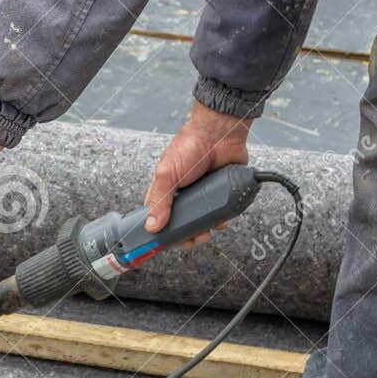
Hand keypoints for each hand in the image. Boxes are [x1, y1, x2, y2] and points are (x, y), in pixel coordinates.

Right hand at [147, 100, 251, 247]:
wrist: (219, 133)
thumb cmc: (188, 147)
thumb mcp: (167, 174)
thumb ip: (159, 201)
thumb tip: (152, 226)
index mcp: (167, 190)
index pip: (160, 217)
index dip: (163, 232)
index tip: (166, 243)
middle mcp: (185, 194)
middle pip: (185, 223)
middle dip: (189, 235)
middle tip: (194, 240)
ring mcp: (205, 194)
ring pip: (205, 220)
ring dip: (208, 228)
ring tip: (210, 229)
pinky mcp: (222, 192)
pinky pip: (223, 211)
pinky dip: (224, 218)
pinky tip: (224, 219)